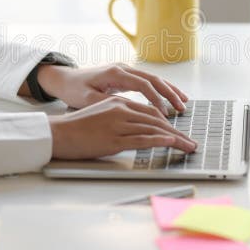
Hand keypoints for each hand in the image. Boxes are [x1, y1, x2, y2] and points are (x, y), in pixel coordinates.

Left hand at [37, 63, 188, 115]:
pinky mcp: (125, 76)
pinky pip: (148, 81)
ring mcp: (125, 70)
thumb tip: (127, 110)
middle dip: (169, 93)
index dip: (155, 99)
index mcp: (115, 74)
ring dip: (169, 90)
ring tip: (183, 103)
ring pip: (153, 78)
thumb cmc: (74, 89)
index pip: (142, 84)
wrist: (65, 79)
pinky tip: (170, 98)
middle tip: (181, 108)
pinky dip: (161, 89)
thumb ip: (107, 103)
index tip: (163, 113)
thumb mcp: (87, 99)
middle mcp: (123, 69)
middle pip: (153, 78)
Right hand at [48, 96, 196, 158]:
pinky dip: (159, 140)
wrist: (58, 133)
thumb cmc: (77, 126)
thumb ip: (119, 115)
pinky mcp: (114, 139)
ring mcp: (118, 125)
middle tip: (191, 141)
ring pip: (153, 129)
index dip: (169, 122)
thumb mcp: (101, 113)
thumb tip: (135, 124)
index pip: (151, 111)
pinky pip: (141, 139)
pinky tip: (171, 143)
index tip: (180, 132)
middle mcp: (121, 110)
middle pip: (157, 120)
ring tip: (188, 146)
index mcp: (119, 103)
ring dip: (175, 139)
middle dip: (178, 132)